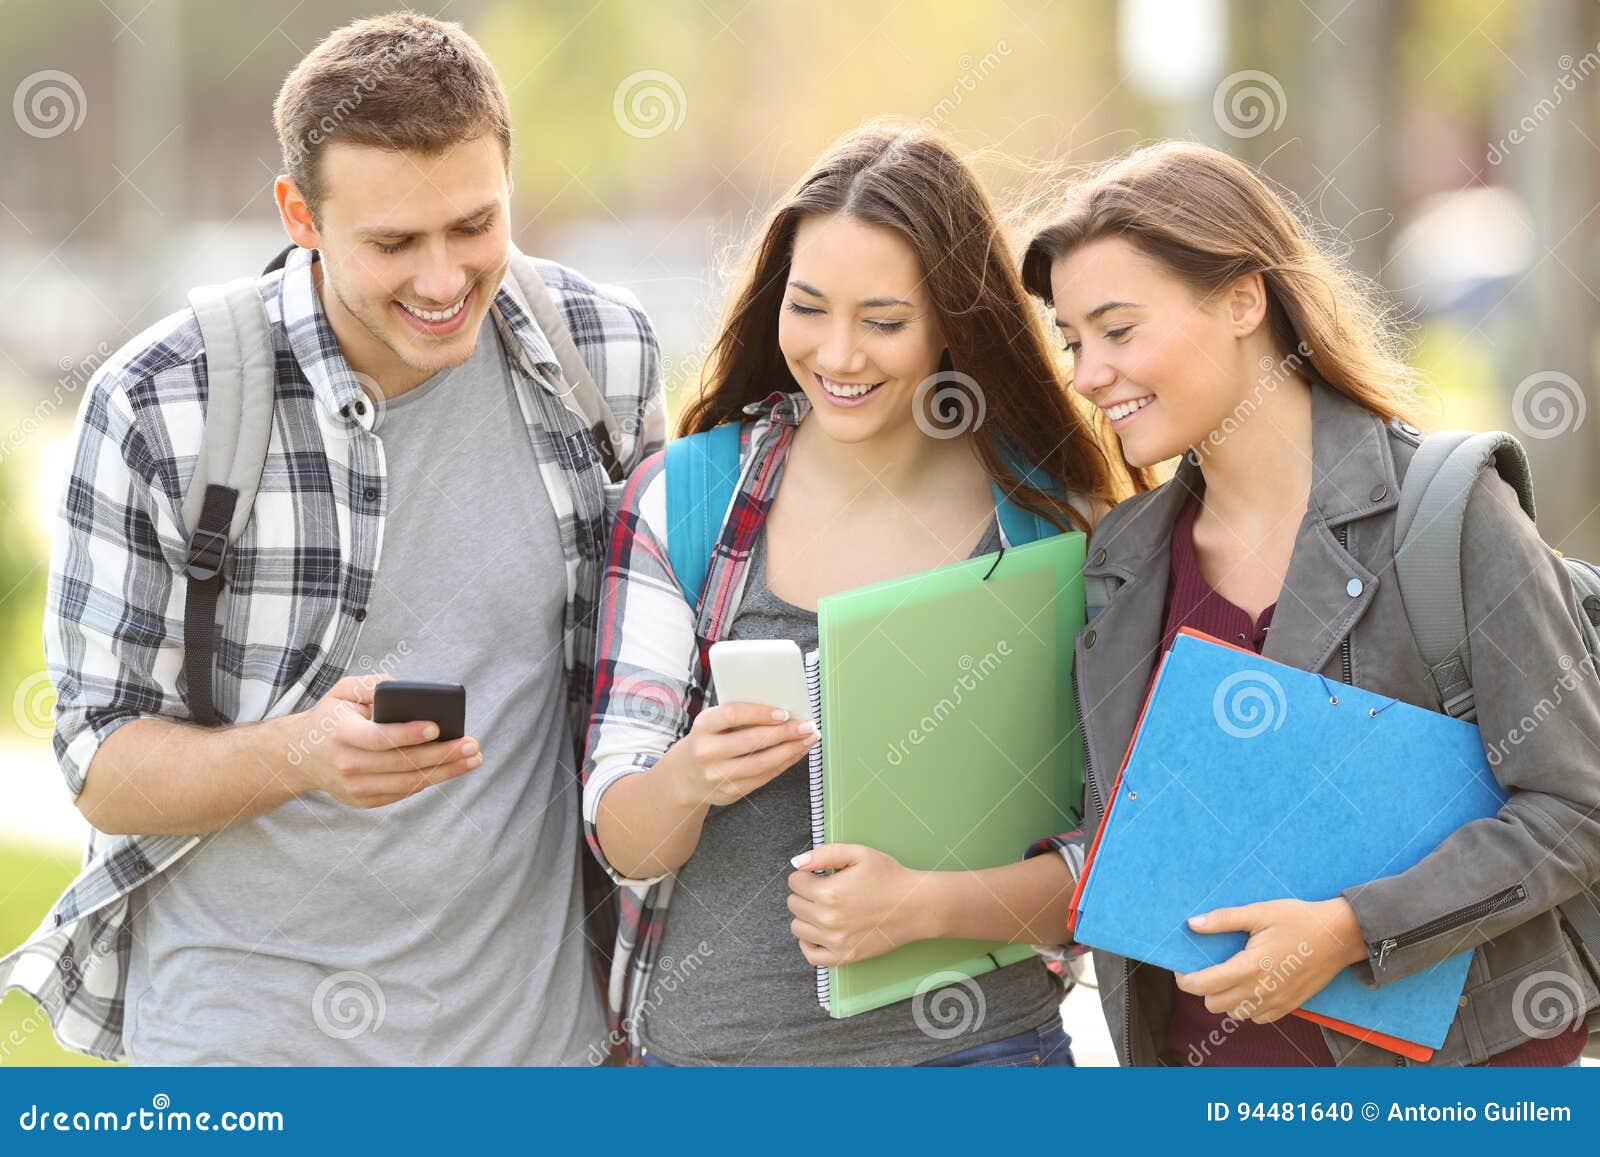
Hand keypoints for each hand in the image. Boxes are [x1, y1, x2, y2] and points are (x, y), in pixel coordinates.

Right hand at [288, 675, 483, 808]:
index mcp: (341, 734)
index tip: (437, 727)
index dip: (409, 734)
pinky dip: (429, 780)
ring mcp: (355, 788)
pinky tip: (451, 768)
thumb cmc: (331, 716)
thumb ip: (370, 684)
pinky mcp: (363, 800)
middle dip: (441, 754)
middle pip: (402, 763)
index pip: (379, 738)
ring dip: (445, 772)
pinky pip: (403, 792)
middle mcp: (347, 765)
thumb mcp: (342, 691)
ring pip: (407, 782)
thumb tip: (403, 688)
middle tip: (472, 744)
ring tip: (472, 758)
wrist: (299, 756)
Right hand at [665, 701, 816, 807]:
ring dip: (791, 750)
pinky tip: (797, 753)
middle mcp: (707, 751)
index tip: (785, 713)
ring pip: (762, 763)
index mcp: (703, 725)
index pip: (733, 715)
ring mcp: (717, 775)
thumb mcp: (713, 722)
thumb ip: (740, 715)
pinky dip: (784, 764)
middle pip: (752, 741)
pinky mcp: (730, 793)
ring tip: (809, 739)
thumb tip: (784, 710)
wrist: (685, 776)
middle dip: (785, 733)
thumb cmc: (709, 739)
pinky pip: (763, 778)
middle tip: (808, 725)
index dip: (760, 713)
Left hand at [787, 844, 932, 965]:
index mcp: (829, 892)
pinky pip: (811, 956)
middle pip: (794, 904)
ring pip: (798, 928)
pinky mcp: (845, 956)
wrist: (915, 906)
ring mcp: (835, 941)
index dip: (806, 874)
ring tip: (824, 908)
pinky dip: (809, 943)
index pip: (795, 882)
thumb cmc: (889, 877)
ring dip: (806, 916)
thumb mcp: (858, 854)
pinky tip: (819, 931)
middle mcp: (828, 919)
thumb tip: (796, 863)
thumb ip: (824, 854)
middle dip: (805, 893)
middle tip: (824, 890)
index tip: (819, 875)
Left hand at [1173, 897, 1368, 1023]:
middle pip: (1214, 1004)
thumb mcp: (1259, 912)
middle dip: (1204, 988)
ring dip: (1225, 999)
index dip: (1185, 980)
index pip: (1203, 986)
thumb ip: (1223, 920)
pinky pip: (1258, 1018)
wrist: (1340, 936)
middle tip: (1208, 969)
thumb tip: (1192, 924)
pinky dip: (1248, 1007)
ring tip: (1230, 976)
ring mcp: (1276, 1002)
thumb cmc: (1299, 920)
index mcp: (1250, 967)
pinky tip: (1251, 987)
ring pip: (1235, 1014)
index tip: (1182, 969)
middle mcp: (1261, 991)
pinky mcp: (1289, 1006)